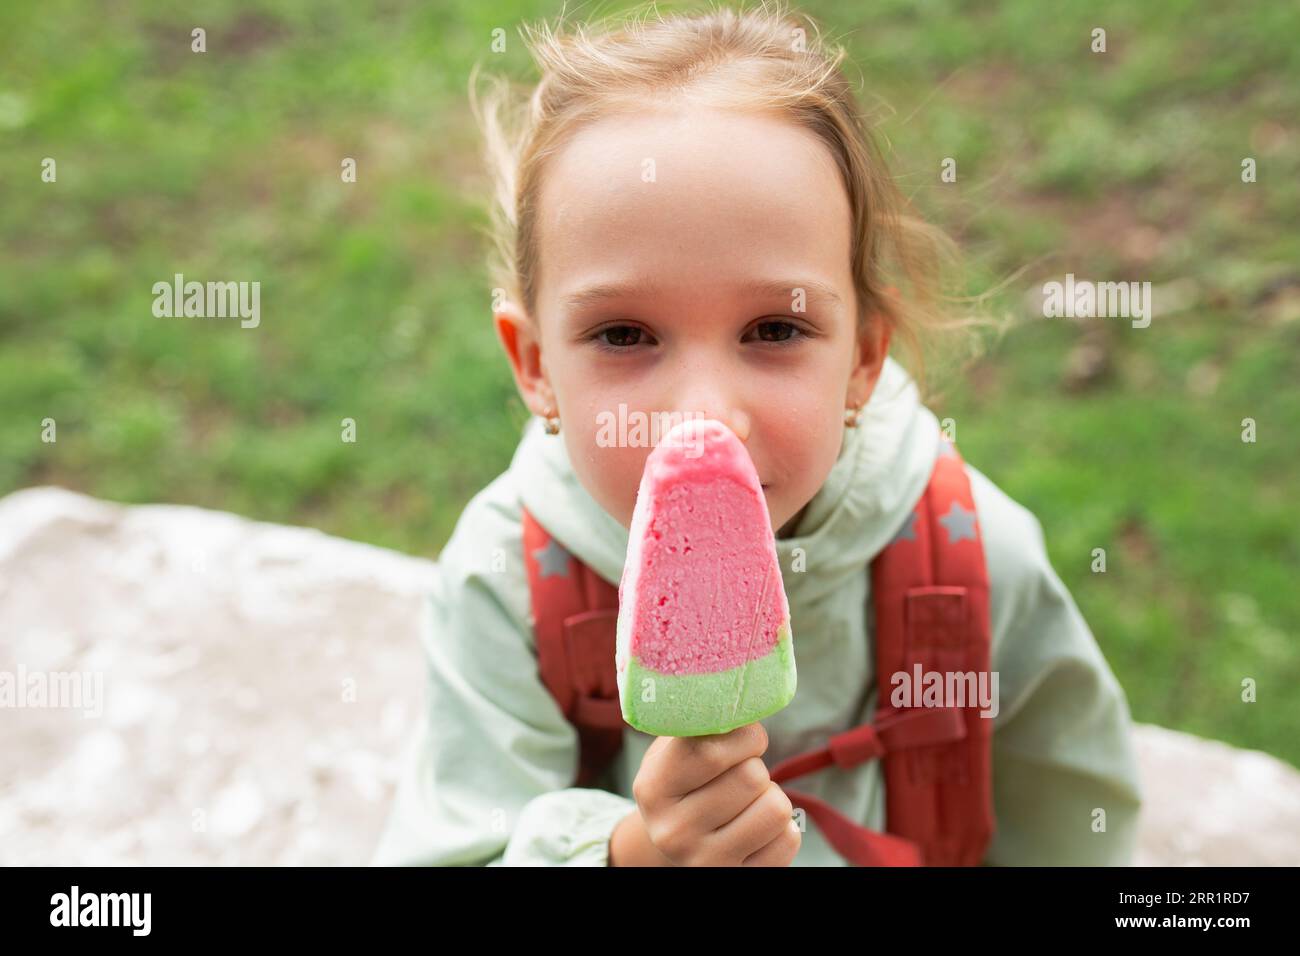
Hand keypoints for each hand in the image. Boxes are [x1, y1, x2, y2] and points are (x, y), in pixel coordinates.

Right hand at [618, 722, 800, 865]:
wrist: (678, 840)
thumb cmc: (686, 779)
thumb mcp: (676, 747)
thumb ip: (700, 720)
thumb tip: (743, 691)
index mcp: (652, 787)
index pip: (710, 749)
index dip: (743, 735)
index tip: (743, 736)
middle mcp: (672, 831)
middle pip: (750, 777)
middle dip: (755, 766)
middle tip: (740, 772)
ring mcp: (705, 862)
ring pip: (775, 808)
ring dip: (770, 795)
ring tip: (747, 800)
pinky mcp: (738, 880)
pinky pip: (789, 839)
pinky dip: (782, 827)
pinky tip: (755, 827)